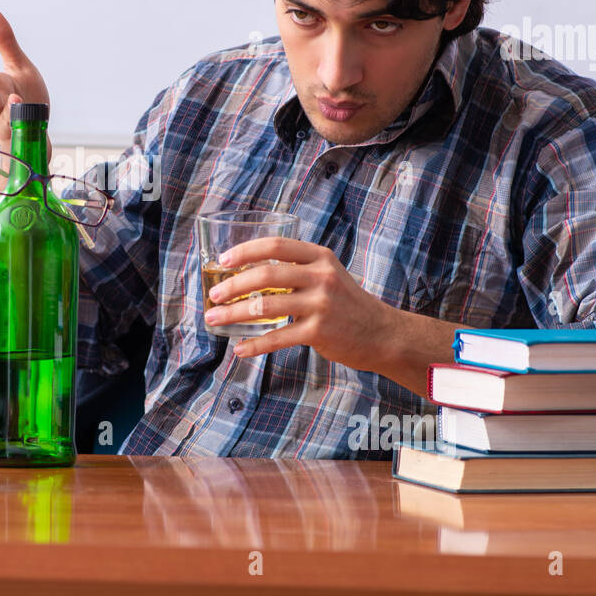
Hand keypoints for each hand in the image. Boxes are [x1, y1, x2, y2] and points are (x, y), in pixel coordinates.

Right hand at [0, 7, 50, 146]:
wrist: (32, 131)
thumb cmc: (24, 95)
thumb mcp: (17, 65)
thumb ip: (3, 40)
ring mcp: (10, 122)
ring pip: (6, 116)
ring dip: (9, 108)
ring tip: (14, 99)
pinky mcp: (22, 134)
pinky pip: (23, 130)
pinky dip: (25, 123)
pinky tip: (31, 115)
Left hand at [202, 236, 395, 367]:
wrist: (382, 333)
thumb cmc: (347, 304)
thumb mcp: (328, 274)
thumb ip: (297, 269)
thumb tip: (250, 272)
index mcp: (319, 257)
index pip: (275, 245)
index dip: (245, 251)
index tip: (223, 261)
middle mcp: (321, 276)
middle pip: (266, 275)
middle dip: (232, 286)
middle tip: (213, 296)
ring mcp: (321, 304)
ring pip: (266, 306)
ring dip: (234, 314)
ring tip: (214, 319)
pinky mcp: (319, 331)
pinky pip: (278, 337)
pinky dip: (255, 345)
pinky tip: (239, 349)